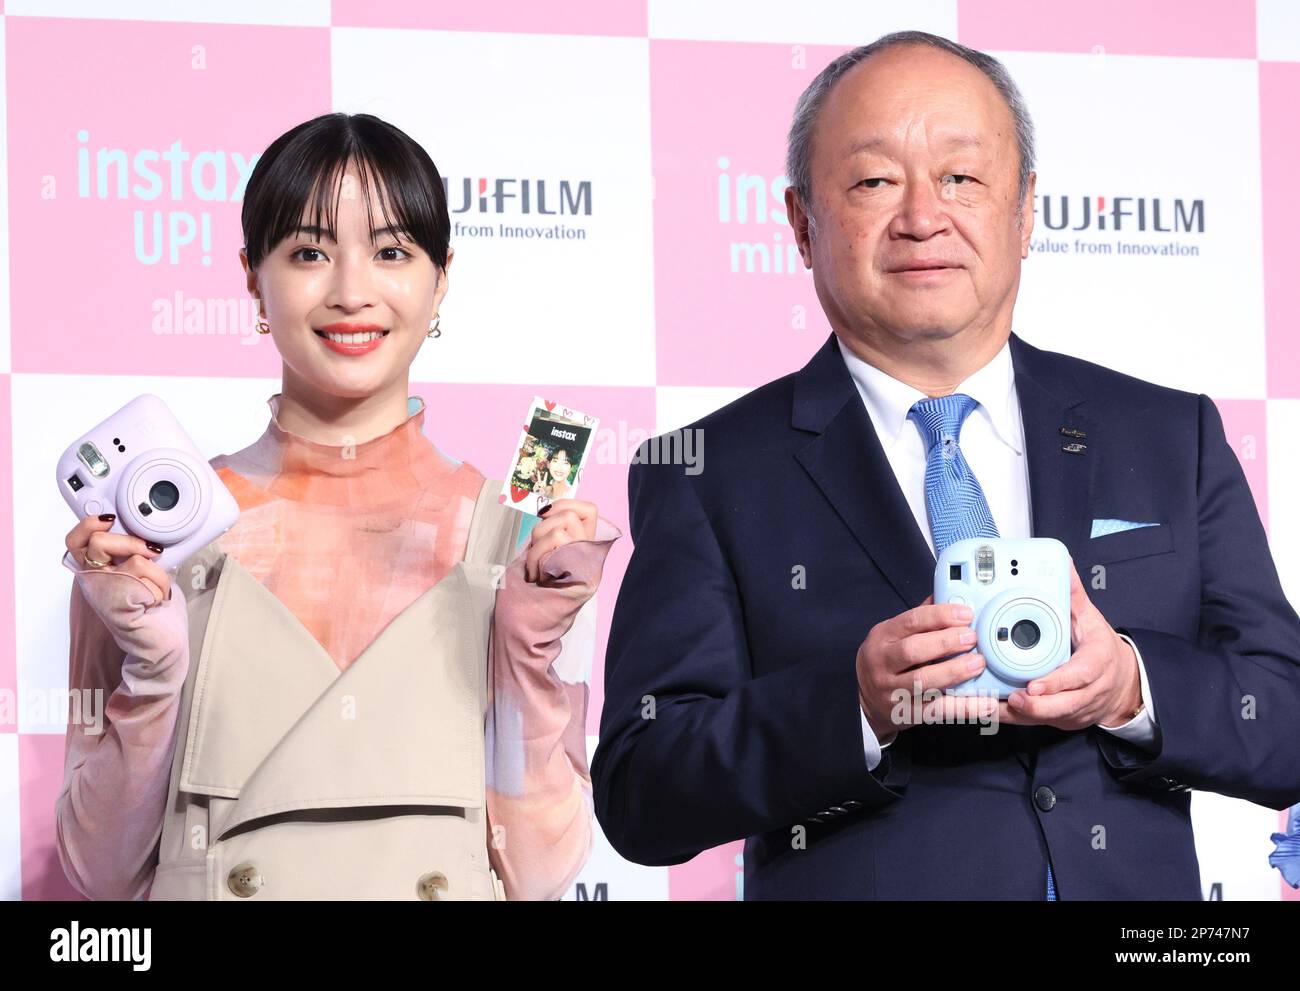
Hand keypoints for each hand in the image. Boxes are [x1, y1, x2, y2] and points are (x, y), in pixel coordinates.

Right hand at [65, 513, 170, 604]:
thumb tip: (147, 530)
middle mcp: (93, 579)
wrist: (157, 637)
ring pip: (135, 561)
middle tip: (151, 549)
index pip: (76, 541)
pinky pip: (148, 581)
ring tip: (157, 585)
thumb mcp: (138, 570)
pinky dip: (161, 586)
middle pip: (99, 542)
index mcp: (94, 568)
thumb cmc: (148, 601)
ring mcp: (103, 592)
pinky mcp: (118, 604)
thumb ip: (133, 551)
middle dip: (132, 541)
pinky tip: (156, 600)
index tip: (109, 518)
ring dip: (158, 571)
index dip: (88, 525)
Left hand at [524, 499, 597, 582]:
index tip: (543, 514)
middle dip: (542, 528)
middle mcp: (591, 551)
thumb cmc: (535, 582)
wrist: (532, 613)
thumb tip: (543, 508)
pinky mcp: (579, 580)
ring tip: (534, 568)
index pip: (589, 510)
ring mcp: (588, 565)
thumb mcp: (542, 549)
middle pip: (569, 516)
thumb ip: (549, 530)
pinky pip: (553, 556)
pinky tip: (537, 577)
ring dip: (536, 549)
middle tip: (535, 549)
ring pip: (558, 533)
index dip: (565, 504)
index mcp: (585, 543)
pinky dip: (536, 562)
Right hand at [856, 594, 997, 743]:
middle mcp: (884, 663)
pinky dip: (964, 707)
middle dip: (946, 642)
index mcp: (883, 637)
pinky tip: (986, 702)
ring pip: (924, 681)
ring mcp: (893, 690)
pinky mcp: (908, 713)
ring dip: (955, 671)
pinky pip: (938, 710)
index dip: (940, 616)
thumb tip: (951, 596)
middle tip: (972, 637)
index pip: (910, 621)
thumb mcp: (893, 635)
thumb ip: (921, 619)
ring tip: (978, 663)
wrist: (866, 701)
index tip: (966, 614)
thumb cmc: (886, 661)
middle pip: (914, 650)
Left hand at [1001, 557, 1141, 729]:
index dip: (1058, 682)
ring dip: (1026, 715)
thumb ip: (1073, 594)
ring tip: (1001, 706)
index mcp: (1098, 662)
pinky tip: (995, 713)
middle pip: (1067, 704)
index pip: (1082, 675)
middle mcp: (1091, 690)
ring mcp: (1078, 708)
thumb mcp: (1090, 618)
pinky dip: (1018, 720)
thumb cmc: (1098, 647)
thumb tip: (1063, 563)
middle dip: (1040, 706)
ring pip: (1053, 718)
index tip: (1034, 685)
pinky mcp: (1065, 720)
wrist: (1124, 683)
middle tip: (1014, 699)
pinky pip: (1041, 725)